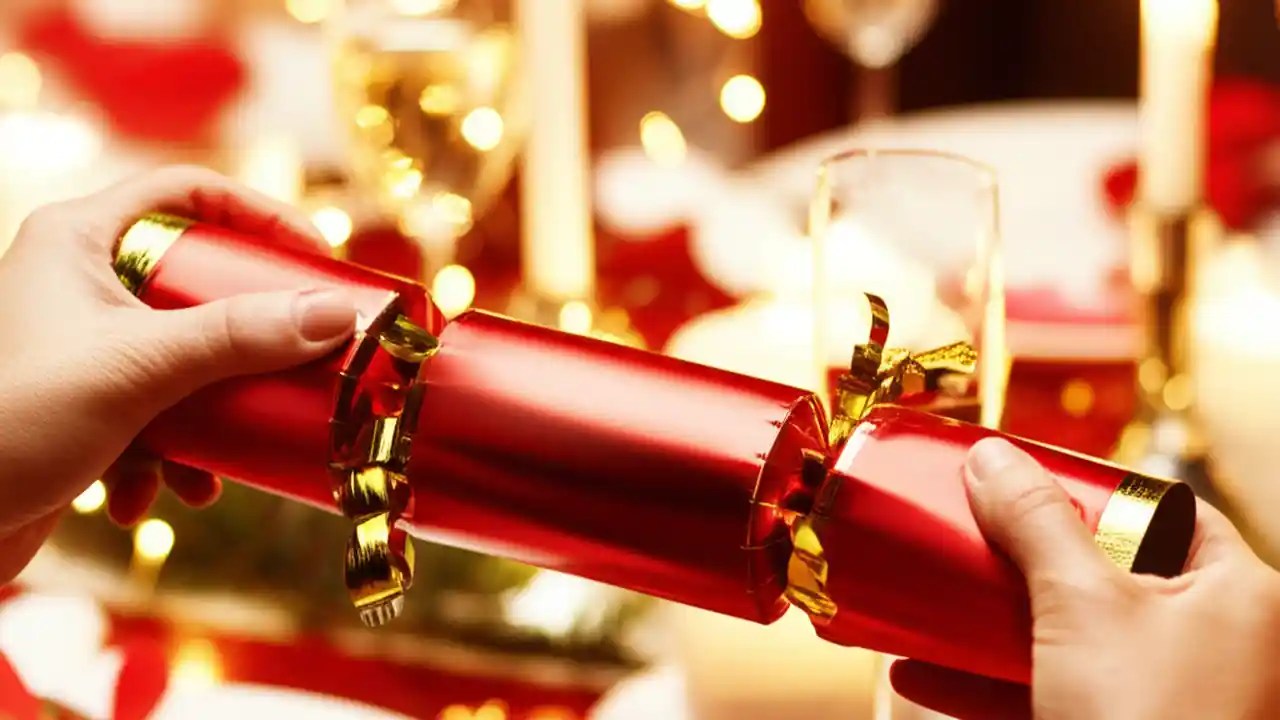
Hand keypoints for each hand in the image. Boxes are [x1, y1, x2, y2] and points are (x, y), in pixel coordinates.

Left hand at [0, 166, 356, 581]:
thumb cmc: (14, 420)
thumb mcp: (140, 369)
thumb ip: (240, 336)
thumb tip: (337, 312)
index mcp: (75, 238)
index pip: (187, 190)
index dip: (260, 215)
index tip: (317, 258)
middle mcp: (76, 281)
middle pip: (198, 281)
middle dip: (246, 336)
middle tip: (297, 354)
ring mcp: (80, 345)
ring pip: (185, 357)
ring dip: (212, 414)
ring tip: (214, 461)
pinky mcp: (83, 404)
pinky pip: (157, 412)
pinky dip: (170, 455)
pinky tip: (158, 493)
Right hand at [891, 439, 1279, 719]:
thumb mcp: (1081, 604)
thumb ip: (1036, 522)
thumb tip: (990, 456)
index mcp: (1241, 595)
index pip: (1166, 512)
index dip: (1091, 490)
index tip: (1024, 478)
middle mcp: (1216, 645)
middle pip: (1104, 574)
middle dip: (1019, 562)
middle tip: (966, 536)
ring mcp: (1169, 700)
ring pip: (1070, 640)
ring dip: (989, 626)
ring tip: (922, 603)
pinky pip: (1053, 695)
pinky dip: (991, 685)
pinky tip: (924, 676)